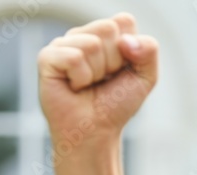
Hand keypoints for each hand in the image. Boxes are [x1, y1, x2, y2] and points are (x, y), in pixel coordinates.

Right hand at [37, 13, 157, 148]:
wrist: (96, 130)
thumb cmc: (116, 104)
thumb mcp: (145, 77)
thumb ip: (149, 50)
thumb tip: (126, 40)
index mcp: (105, 35)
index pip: (124, 21)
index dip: (131, 50)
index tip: (122, 70)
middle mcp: (83, 35)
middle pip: (109, 29)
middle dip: (115, 61)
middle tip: (105, 79)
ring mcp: (63, 44)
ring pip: (92, 44)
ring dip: (98, 72)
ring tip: (89, 84)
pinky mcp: (47, 57)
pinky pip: (74, 57)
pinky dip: (81, 78)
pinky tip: (74, 86)